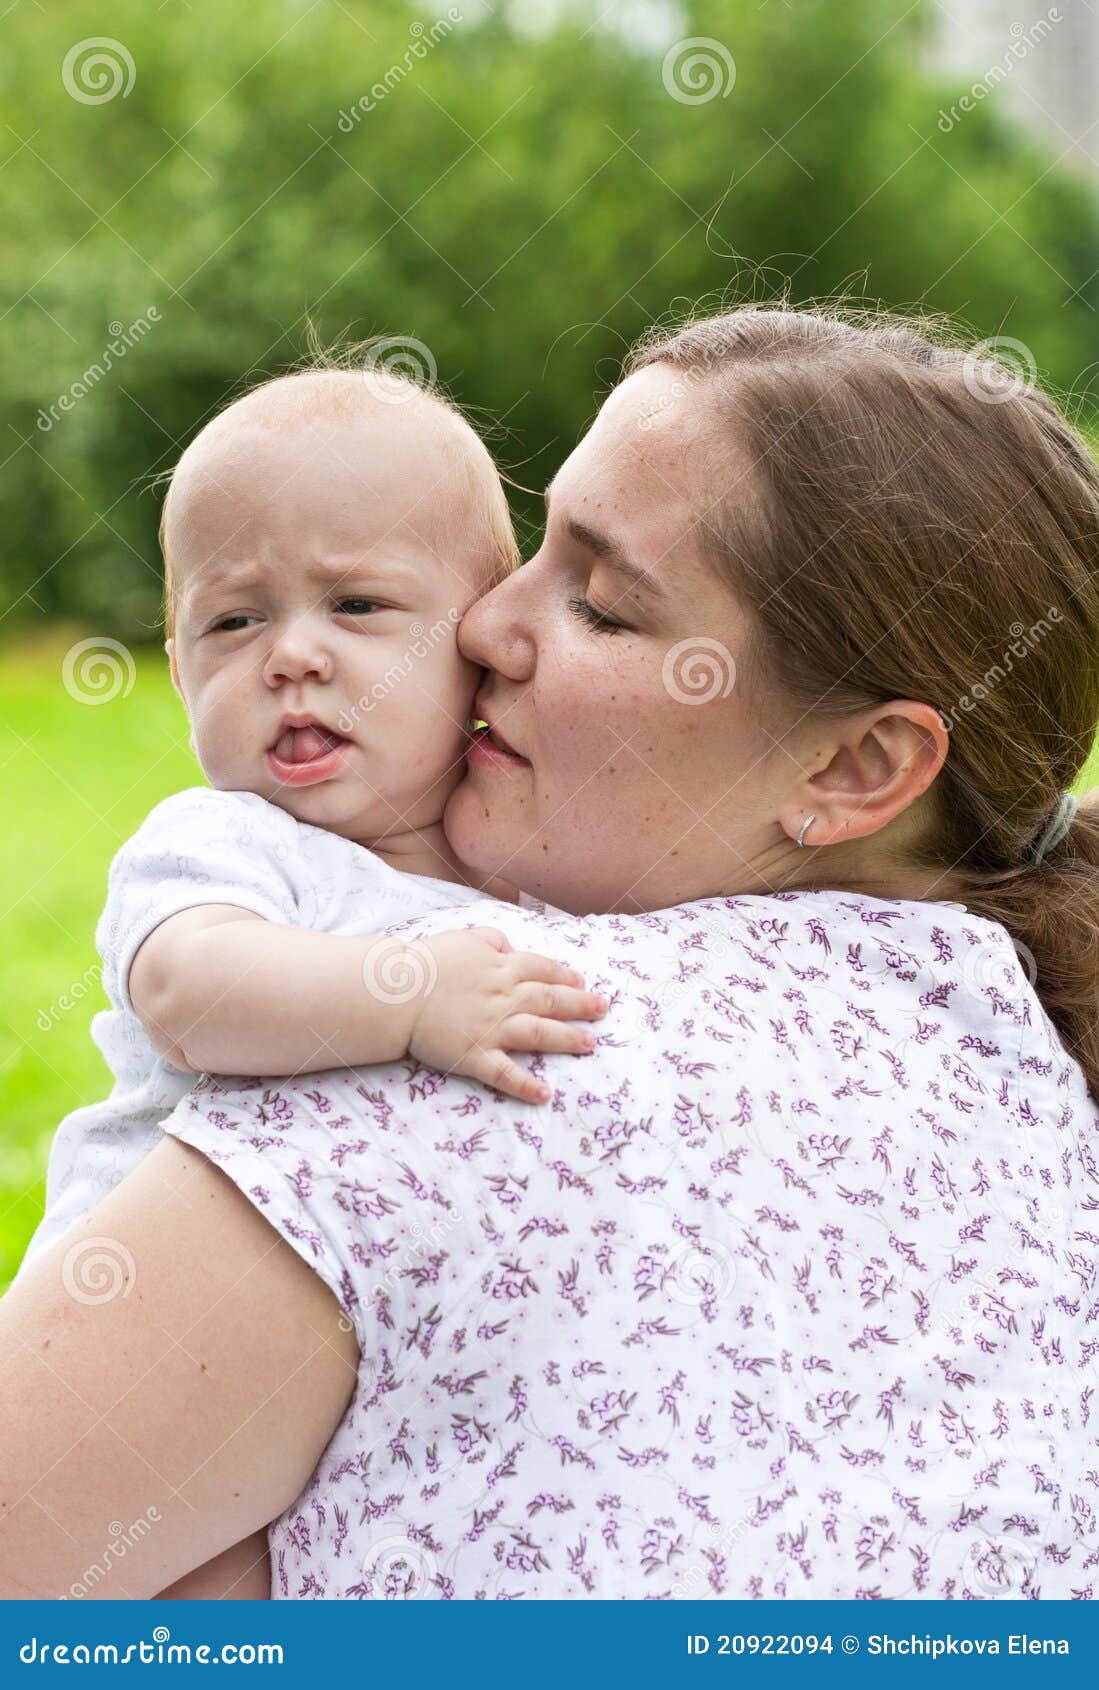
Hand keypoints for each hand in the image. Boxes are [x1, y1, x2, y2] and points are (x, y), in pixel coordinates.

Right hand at [406, 927, 608, 1103]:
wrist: (395, 991)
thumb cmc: (427, 962)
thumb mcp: (465, 938)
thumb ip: (492, 941)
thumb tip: (510, 949)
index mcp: (501, 967)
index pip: (543, 970)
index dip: (565, 976)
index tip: (582, 983)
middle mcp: (503, 997)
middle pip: (551, 1000)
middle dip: (581, 1005)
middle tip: (603, 1009)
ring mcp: (491, 1028)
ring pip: (539, 1033)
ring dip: (567, 1039)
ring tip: (590, 1044)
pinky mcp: (474, 1055)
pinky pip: (504, 1073)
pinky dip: (525, 1085)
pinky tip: (545, 1094)